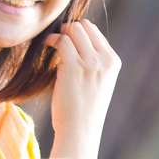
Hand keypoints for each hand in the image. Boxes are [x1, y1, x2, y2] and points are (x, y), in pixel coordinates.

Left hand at [43, 18, 119, 158]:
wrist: (79, 131)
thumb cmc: (84, 109)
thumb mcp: (98, 82)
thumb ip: (94, 62)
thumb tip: (76, 39)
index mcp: (113, 62)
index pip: (95, 32)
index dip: (78, 32)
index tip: (66, 39)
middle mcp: (104, 60)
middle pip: (83, 27)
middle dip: (68, 30)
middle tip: (57, 40)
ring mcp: (90, 62)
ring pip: (72, 30)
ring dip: (59, 34)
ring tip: (51, 43)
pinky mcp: (73, 66)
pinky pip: (61, 40)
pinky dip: (51, 39)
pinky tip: (46, 45)